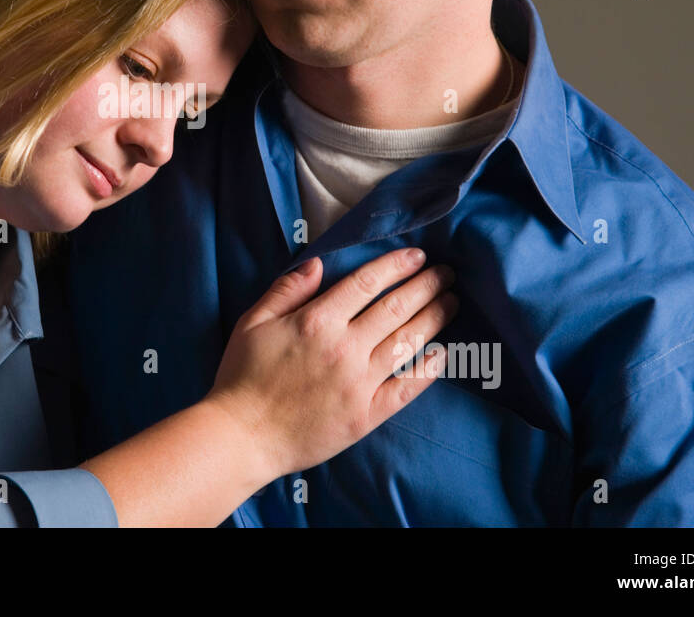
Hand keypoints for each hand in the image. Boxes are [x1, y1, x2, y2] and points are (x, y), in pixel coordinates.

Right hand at [207, 248, 456, 478]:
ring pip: (407, 342)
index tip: (418, 256)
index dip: (396, 265)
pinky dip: (428, 370)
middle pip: (396, 308)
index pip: (367, 282)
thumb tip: (317, 262)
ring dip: (434, 318)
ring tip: (451, 303)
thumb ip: (286, 289)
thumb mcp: (252, 322)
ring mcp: (360, 382)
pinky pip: (407, 388)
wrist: (243, 436)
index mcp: (317, 320)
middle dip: (426, 286)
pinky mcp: (367, 414)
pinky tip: (443, 355)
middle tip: (447, 274)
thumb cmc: (242, 376)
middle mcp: (345, 347)